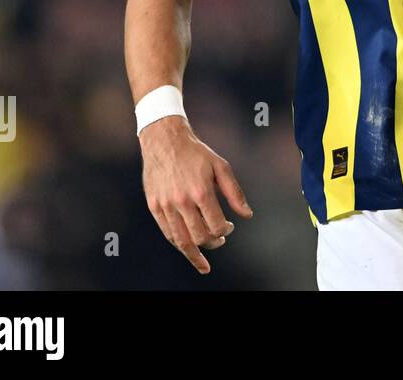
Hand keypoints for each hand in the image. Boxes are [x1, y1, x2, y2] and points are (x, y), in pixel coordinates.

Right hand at [139, 116, 252, 273]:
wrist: (164, 141)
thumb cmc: (196, 153)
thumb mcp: (221, 167)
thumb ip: (235, 193)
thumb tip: (247, 215)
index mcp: (201, 192)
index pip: (216, 225)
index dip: (226, 231)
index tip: (229, 227)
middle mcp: (181, 202)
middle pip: (199, 237)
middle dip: (213, 242)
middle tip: (220, 240)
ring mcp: (166, 206)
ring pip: (181, 241)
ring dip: (194, 253)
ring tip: (203, 261)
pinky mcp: (154, 207)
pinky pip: (167, 233)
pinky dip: (179, 243)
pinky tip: (187, 247)